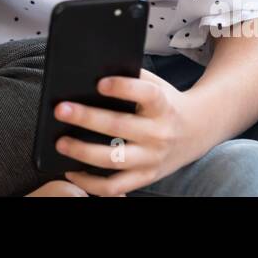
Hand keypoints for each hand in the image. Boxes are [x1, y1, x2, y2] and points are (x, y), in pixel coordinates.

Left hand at [52, 67, 216, 196]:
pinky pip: (115, 186)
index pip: (146, 94)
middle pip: (120, 126)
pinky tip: (71, 172)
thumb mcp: (157, 85)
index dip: (123, 88)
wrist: (196, 132)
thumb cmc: (165, 104)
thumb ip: (132, 77)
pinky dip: (91, 184)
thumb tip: (93, 71)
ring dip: (83, 152)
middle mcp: (158, 133)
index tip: (100, 83)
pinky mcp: (145, 177)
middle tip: (61, 110)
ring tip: (61, 142)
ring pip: (114, 159)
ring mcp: (151, 159)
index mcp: (162, 105)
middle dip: (87, 118)